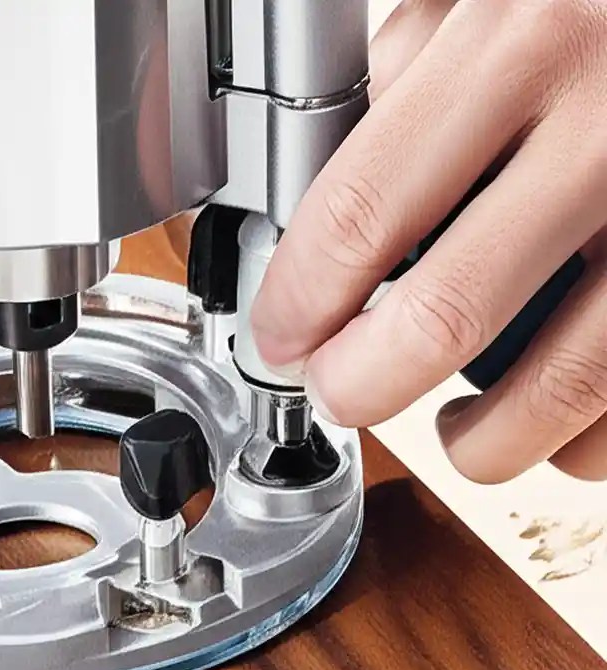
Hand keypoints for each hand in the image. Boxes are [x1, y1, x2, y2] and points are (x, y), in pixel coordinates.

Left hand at [251, 0, 606, 481]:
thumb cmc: (606, 9)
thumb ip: (420, 64)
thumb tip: (330, 174)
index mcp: (525, 43)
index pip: (362, 212)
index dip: (301, 299)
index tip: (282, 336)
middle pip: (442, 317)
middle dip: (361, 384)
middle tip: (338, 393)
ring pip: (563, 386)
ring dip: (480, 440)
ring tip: (453, 432)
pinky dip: (585, 439)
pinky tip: (555, 420)